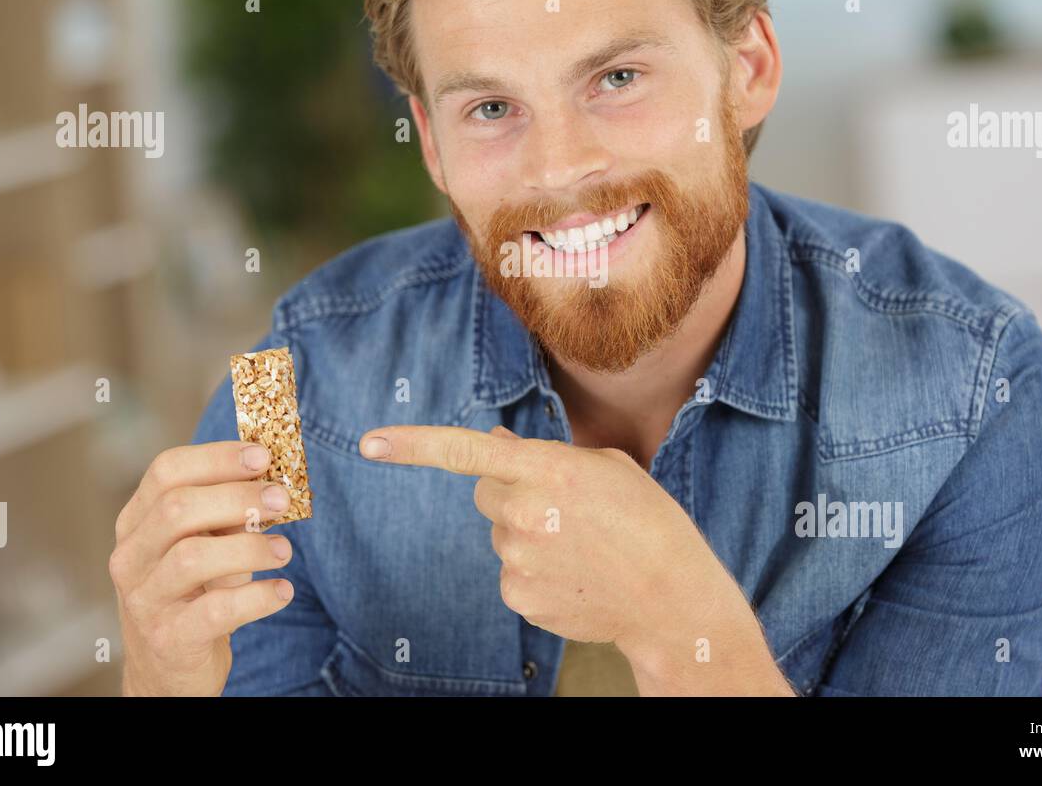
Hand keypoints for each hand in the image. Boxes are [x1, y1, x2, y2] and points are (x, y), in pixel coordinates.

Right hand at [110, 441, 296, 695]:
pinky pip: (216, 610)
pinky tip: (282, 591)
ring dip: (250, 547)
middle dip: (238, 497)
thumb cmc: (193, 593)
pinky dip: (257, 597)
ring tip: (284, 551)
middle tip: (281, 499)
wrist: (168, 670)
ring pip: (193, 557)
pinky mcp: (169, 639)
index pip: (166, 471)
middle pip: (178, 508)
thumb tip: (272, 479)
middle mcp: (131, 557)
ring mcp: (144, 600)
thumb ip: (226, 514)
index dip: (217, 457)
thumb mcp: (203, 546)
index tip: (262, 455)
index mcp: (137, 522)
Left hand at [358, 423, 788, 692]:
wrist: (672, 598)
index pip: (466, 451)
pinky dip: (535, 571)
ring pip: (501, 534)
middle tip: (563, 508)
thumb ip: (541, 454)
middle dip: (510, 492)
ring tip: (581, 546)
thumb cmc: (647, 521)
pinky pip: (511, 571)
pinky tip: (574, 575)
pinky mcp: (519, 596)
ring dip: (527, 533)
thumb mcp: (605, 466)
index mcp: (549, 468)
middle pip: (485, 491)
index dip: (413, 445)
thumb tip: (492, 443)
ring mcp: (519, 559)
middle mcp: (525, 512)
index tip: (369, 443)